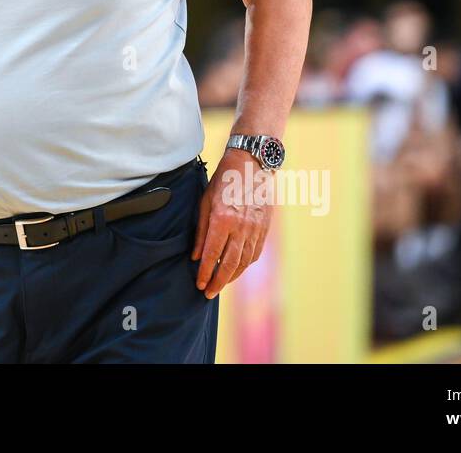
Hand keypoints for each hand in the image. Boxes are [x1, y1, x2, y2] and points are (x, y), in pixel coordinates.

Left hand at [191, 149, 273, 298]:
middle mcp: (241, 227)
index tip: (199, 284)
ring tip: (221, 284)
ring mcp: (255, 228)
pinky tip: (236, 269)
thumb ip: (200, 231)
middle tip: (209, 293)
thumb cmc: (223, 181)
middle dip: (218, 282)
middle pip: (230, 264)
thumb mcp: (204, 202)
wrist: (251, 165)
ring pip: (244, 261)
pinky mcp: (264, 228)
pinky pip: (254, 253)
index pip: (212, 254)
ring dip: (232, 276)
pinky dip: (245, 265)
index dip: (205, 272)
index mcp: (223, 219)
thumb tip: (196, 257)